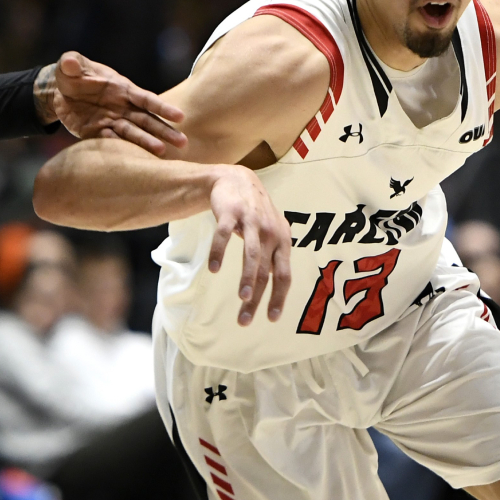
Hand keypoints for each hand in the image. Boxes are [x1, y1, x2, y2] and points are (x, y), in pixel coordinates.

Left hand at [36, 52, 187, 155]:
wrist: (58, 92)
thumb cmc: (71, 74)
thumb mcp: (70, 64)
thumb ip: (71, 62)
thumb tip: (70, 61)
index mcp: (122, 89)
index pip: (145, 99)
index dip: (162, 107)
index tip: (180, 116)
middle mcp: (122, 107)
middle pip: (147, 120)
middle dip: (164, 130)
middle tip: (182, 143)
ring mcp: (112, 121)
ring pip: (133, 133)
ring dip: (147, 142)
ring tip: (163, 152)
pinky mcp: (98, 133)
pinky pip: (110, 141)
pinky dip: (118, 147)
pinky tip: (129, 157)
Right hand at [206, 166, 292, 326]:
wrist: (237, 179)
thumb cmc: (256, 214)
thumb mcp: (272, 234)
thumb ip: (274, 258)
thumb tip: (276, 290)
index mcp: (282, 241)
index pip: (284, 275)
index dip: (279, 297)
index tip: (271, 318)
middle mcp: (271, 232)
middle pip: (266, 271)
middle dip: (257, 297)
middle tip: (245, 320)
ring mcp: (252, 221)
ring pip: (251, 254)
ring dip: (247, 278)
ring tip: (242, 299)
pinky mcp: (231, 212)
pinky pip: (225, 235)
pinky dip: (220, 252)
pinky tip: (214, 269)